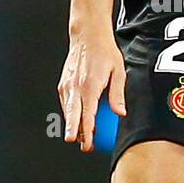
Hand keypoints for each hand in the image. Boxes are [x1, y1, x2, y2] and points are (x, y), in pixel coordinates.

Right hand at [58, 28, 126, 152]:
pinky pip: (66, 103)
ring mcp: (67, 85)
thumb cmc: (104, 51)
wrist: (87, 35)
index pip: (87, 115)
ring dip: (74, 124)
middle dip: (76, 133)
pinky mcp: (63, 83)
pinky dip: (71, 113)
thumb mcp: (118, 71)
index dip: (87, 132)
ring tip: (82, 137)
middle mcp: (75, 87)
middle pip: (73, 116)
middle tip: (83, 146)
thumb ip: (118, 94)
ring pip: (67, 111)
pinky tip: (78, 119)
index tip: (89, 143)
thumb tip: (120, 113)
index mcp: (89, 86)